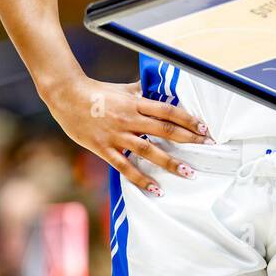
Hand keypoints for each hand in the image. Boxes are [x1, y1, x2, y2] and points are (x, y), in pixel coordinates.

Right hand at [46, 77, 213, 195]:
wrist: (67, 97)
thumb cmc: (96, 92)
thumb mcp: (123, 89)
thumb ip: (141, 91)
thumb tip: (158, 87)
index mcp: (136, 102)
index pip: (169, 111)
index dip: (189, 119)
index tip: (204, 128)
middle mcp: (130, 119)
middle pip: (165, 131)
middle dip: (189, 140)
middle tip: (208, 148)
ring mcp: (117, 135)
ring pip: (149, 151)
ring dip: (170, 162)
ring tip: (188, 172)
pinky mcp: (105, 149)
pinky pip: (126, 167)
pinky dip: (142, 179)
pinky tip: (156, 189)